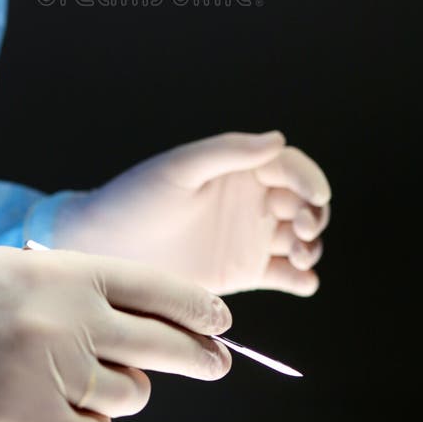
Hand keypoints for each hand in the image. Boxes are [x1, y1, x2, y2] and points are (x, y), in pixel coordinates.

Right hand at [0, 246, 231, 421]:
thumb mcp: (29, 270)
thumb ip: (85, 292)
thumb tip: (143, 328)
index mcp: (70, 271)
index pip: (158, 286)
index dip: (198, 305)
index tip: (222, 320)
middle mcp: (72, 318)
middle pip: (163, 343)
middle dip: (200, 354)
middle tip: (218, 361)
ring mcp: (56, 371)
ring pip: (129, 392)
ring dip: (117, 389)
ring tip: (76, 376)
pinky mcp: (35, 421)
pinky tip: (55, 407)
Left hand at [48, 131, 330, 296]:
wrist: (106, 245)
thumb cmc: (137, 196)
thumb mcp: (181, 168)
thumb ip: (229, 152)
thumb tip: (278, 139)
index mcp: (238, 169)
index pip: (288, 167)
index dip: (308, 178)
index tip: (316, 195)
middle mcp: (250, 200)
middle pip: (302, 202)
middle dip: (313, 213)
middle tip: (301, 229)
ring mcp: (250, 236)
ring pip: (300, 239)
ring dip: (311, 246)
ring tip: (297, 257)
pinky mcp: (244, 272)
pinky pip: (285, 276)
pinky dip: (301, 280)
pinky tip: (301, 282)